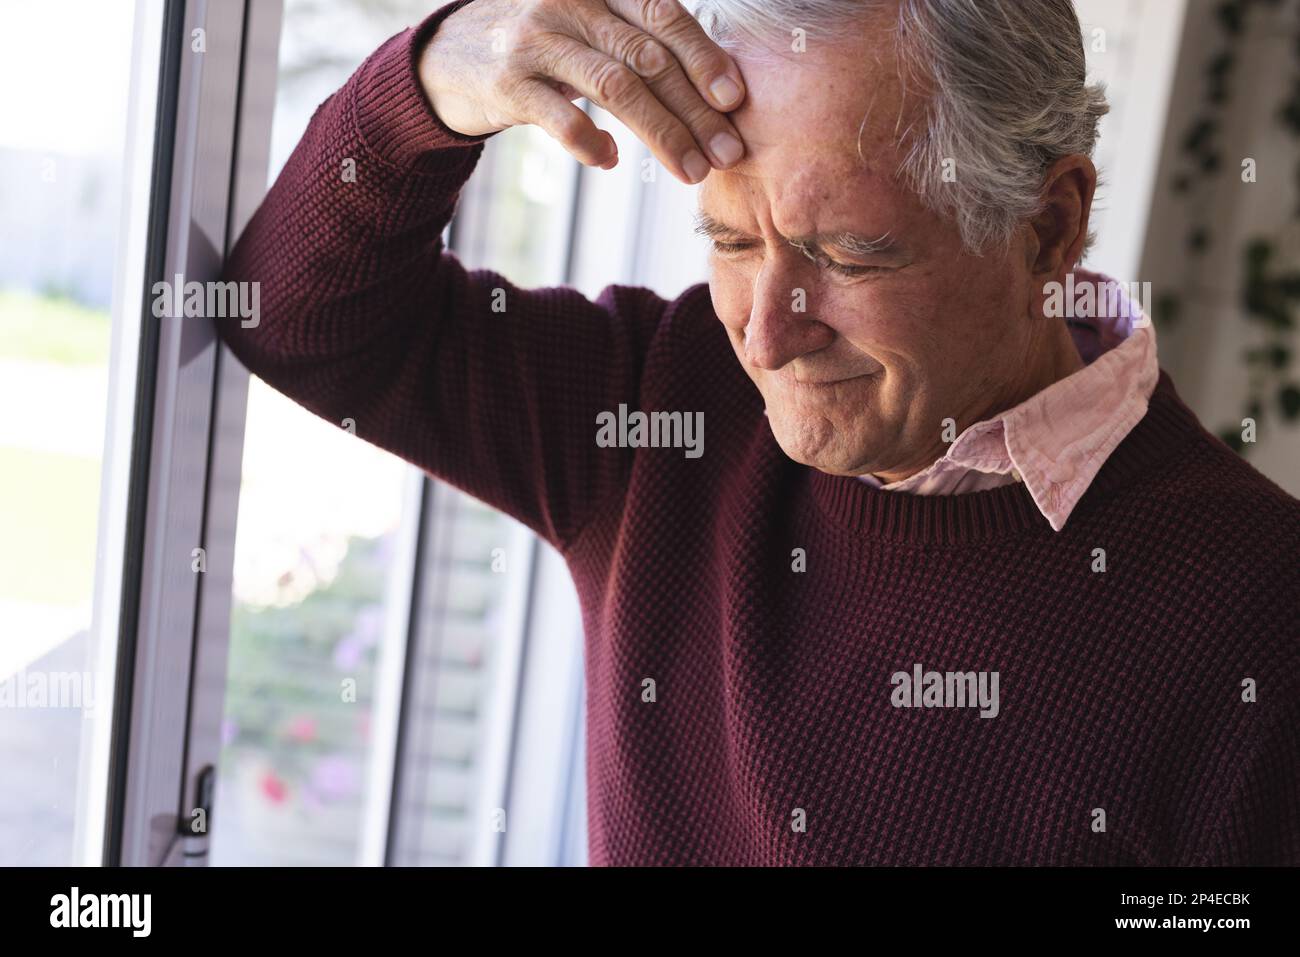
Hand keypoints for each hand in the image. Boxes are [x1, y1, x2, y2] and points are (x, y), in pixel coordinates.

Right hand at [418, 0, 746, 183]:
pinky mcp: (507, 84)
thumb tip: (716, 89)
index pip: (663, 16)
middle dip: (695, 111)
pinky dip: (593, 143)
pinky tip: (612, 160)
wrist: (449, 55)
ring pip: (615, 88)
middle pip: (647, 59)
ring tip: (690, 169)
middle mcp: (568, 2)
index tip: (735, 100)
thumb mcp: (587, 21)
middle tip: (728, 152)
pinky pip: (561, 119)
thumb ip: (637, 38)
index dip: (703, 57)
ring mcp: (535, 40)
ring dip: (662, 134)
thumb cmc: (541, 43)